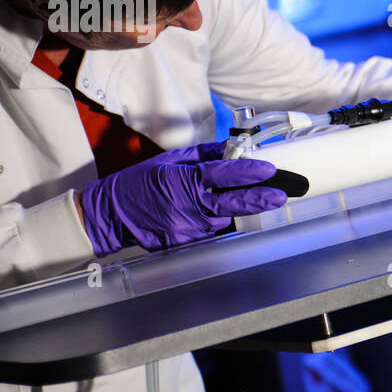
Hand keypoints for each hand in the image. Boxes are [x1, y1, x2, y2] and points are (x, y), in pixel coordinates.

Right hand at [79, 141, 286, 254]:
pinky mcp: (185, 243)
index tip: (269, 170)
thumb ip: (204, 155)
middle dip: (260, 199)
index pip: (223, 175)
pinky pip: (211, 232)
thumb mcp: (171, 160)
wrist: (111, 214)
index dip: (249, 172)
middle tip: (281, 195)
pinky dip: (215, 222)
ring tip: (234, 201)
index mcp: (184, 179)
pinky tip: (208, 215)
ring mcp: (188, 228)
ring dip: (233, 211)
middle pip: (233, 203)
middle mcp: (189, 206)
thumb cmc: (140, 183)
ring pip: (224, 220)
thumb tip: (233, 148)